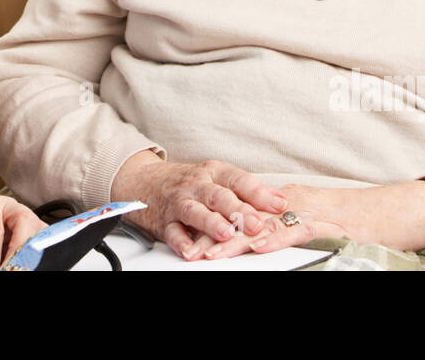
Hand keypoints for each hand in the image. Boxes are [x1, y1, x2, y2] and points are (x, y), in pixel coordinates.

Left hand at [0, 187, 44, 270]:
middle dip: (18, 254)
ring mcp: (22, 218)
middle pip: (24, 222)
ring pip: (38, 232)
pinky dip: (35, 259)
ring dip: (31, 257)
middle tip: (8, 272)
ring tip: (15, 271)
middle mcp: (6, 206)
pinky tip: (19, 268)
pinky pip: (42, 244)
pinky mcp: (30, 233)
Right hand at [110, 153, 287, 259]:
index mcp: (213, 172)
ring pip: (195, 211)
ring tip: (226, 232)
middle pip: (219, 196)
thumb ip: (244, 190)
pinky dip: (181, 243)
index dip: (259, 192)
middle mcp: (196, 186)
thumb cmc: (188, 183)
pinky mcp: (165, 221)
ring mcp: (179, 202)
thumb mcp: (215, 178)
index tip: (279, 204)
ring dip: (211, 223)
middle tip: (256, 223)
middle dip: (239, 210)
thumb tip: (280, 202)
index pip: (238, 179)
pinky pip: (173, 233)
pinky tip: (191, 251)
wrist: (144, 181)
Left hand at [203, 181, 424, 258]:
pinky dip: (275, 239)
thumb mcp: (312, 224)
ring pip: (264, 225)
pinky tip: (257, 247)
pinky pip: (295, 231)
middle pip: (245, 219)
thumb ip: (285, 229)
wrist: (393, 212)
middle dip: (216, 236)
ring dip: (235, 241)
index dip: (215, 227)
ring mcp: (307, 211)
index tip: (190, 241)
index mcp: (284, 201)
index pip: (242, 214)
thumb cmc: (355, 222)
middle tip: (190, 251)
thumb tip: (256, 241)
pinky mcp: (326, 223)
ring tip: (211, 254)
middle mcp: (290, 202)